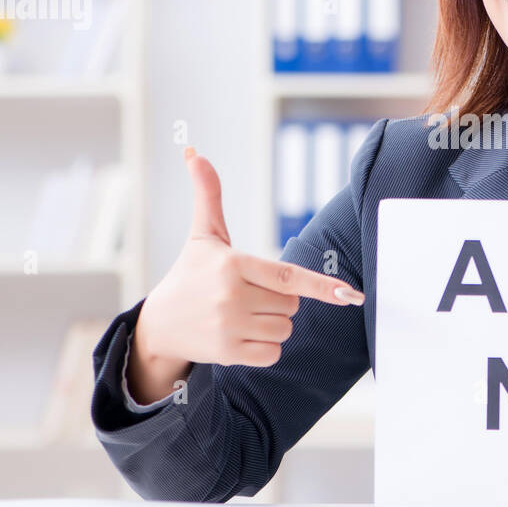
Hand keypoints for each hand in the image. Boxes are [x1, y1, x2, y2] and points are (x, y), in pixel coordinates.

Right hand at [130, 147, 362, 396]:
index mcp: (233, 264)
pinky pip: (273, 353)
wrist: (157, 324)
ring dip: (272, 324)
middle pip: (291, 303)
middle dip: (278, 300)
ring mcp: (229, 326)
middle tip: (246, 295)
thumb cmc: (189, 274)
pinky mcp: (228, 353)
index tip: (350, 294)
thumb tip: (195, 153)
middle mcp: (232, 296)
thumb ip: (208, 196)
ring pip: (284, 328)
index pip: (288, 276)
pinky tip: (239, 336)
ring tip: (241, 315)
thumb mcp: (202, 235)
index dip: (321, 285)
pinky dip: (264, 347)